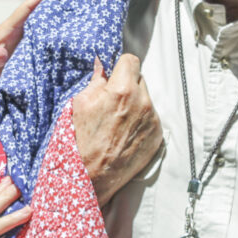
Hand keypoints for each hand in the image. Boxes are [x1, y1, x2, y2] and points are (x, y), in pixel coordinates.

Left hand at [0, 0, 68, 95]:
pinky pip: (43, 38)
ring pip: (43, 22)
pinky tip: (69, 31)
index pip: (28, 8)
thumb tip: (4, 53)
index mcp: (7, 29)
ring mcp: (21, 40)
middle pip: (39, 9)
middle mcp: (16, 31)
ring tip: (78, 2)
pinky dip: (55, 32)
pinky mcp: (25, 52)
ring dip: (58, 12)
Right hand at [72, 55, 162, 204]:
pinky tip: (125, 133)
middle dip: (127, 85)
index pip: (130, 61)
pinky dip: (140, 121)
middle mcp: (142, 102)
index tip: (114, 75)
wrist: (91, 177)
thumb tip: (102, 65)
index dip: (120, 67)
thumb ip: (96, 81)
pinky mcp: (157, 136)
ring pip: (146, 98)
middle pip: (140, 79)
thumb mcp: (80, 104)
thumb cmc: (81, 141)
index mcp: (122, 90)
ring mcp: (152, 120)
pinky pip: (151, 117)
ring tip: (118, 121)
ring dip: (135, 103)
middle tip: (113, 101)